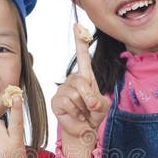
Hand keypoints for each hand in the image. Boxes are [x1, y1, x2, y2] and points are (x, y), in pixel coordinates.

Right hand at [51, 24, 108, 157]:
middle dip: (90, 97)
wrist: (84, 130)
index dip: (79, 41)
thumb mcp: (102, 106)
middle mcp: (73, 80)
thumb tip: (90, 103)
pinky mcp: (56, 101)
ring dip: (83, 109)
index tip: (78, 26)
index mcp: (86, 77)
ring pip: (75, 95)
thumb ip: (98, 101)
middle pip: (82, 81)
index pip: (82, 56)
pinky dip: (75, 115)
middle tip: (92, 108)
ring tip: (83, 113)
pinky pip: (67, 104)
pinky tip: (76, 117)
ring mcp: (63, 89)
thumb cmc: (93, 115)